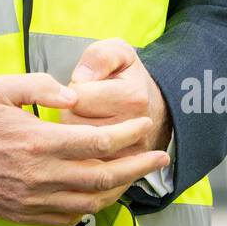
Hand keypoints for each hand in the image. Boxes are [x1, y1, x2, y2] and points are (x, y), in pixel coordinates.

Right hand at [0, 71, 171, 225]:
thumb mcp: (0, 87)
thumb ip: (40, 85)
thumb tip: (74, 94)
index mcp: (38, 141)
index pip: (99, 142)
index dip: (128, 135)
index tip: (144, 126)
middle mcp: (41, 175)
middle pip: (104, 177)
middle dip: (138, 167)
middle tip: (160, 158)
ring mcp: (33, 200)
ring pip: (91, 202)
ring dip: (120, 191)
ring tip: (136, 176)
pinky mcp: (24, 216)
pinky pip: (68, 218)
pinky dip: (90, 208)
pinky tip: (100, 195)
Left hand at [62, 38, 173, 161]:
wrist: (155, 108)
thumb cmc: (128, 77)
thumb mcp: (118, 53)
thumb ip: (99, 56)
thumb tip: (81, 77)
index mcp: (132, 97)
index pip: (77, 97)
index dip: (74, 89)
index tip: (87, 87)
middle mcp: (134, 128)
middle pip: (73, 123)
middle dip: (71, 111)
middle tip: (86, 105)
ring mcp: (130, 154)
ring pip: (76, 146)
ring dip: (73, 133)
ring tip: (90, 120)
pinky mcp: (124, 173)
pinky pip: (84, 164)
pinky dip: (81, 153)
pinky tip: (90, 141)